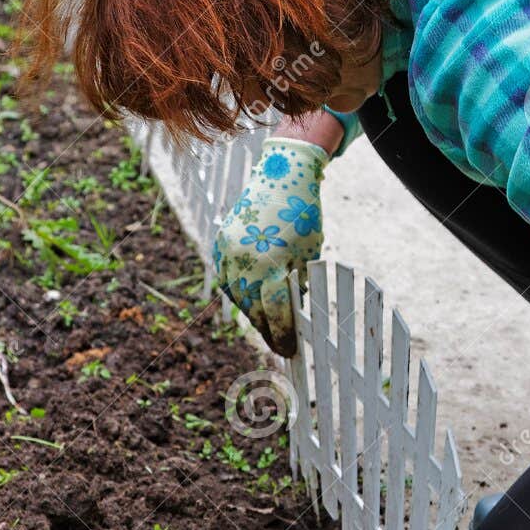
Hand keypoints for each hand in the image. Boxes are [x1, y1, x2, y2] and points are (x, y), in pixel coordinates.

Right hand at [212, 137, 326, 355]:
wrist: (281, 178)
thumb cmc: (302, 218)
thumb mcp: (307, 256)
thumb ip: (297, 286)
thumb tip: (292, 318)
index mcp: (272, 266)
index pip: (276, 313)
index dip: (282, 335)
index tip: (289, 351)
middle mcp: (245, 262)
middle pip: (254, 309)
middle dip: (267, 330)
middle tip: (278, 344)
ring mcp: (229, 253)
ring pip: (237, 297)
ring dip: (252, 313)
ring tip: (266, 324)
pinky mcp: (221, 245)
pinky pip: (226, 279)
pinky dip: (237, 293)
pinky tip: (250, 302)